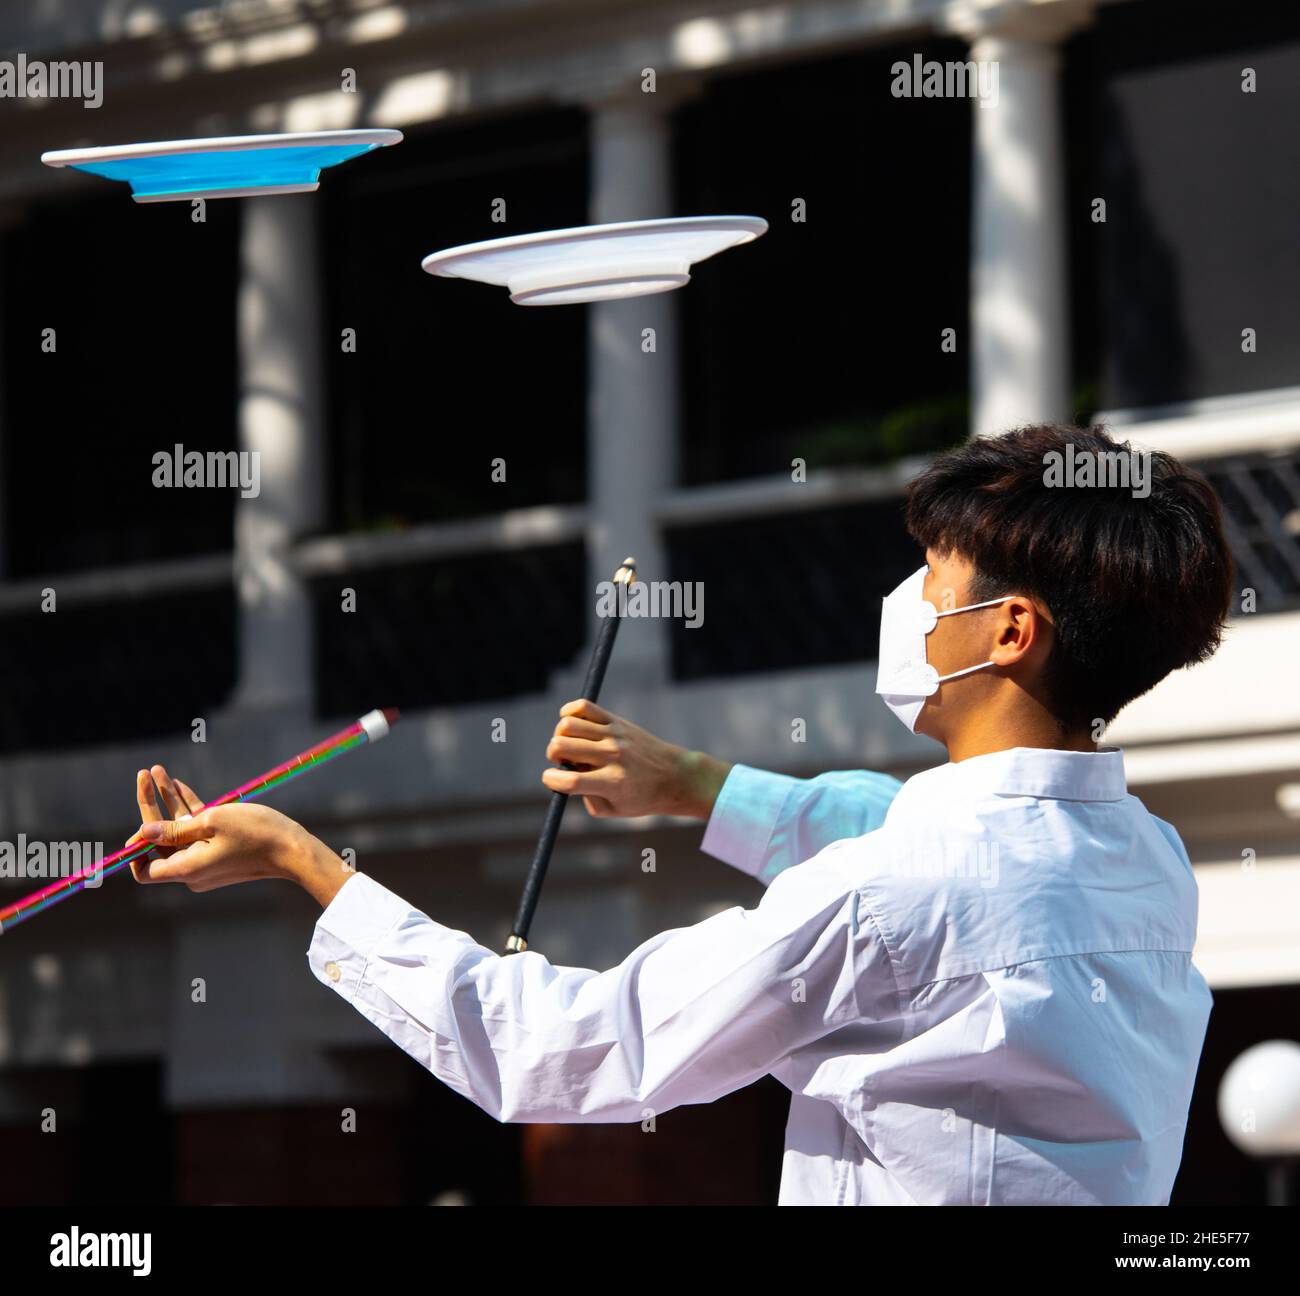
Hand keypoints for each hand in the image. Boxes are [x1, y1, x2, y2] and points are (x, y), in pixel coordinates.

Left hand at [130, 767, 350, 906]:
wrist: (294, 850)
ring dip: (169, 802)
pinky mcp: (221, 851)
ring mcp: (207, 860)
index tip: (137, 824)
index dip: (134, 849)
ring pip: (179, 832)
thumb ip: (175, 828)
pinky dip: (189, 811)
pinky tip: (179, 785)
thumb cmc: (257, 834)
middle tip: (144, 775)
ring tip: (160, 771)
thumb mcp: (213, 822)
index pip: (145, 870)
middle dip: (151, 808)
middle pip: (160, 842)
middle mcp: (192, 869)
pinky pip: (197, 832)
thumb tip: (143, 832)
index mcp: (187, 868)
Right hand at [541, 699, 730, 819]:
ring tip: (570, 745)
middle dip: (552, 755)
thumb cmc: (641, 797)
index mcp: (612, 783)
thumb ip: (585, 797)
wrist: (674, 776)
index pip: (569, 780)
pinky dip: (568, 712)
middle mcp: (612, 756)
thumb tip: (563, 773)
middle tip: (562, 761)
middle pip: (562, 746)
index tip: (550, 779)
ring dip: (559, 736)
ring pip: (568, 725)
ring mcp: (614, 735)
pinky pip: (584, 706)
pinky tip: (572, 725)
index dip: (551, 780)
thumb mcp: (613, 809)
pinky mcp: (617, 721)